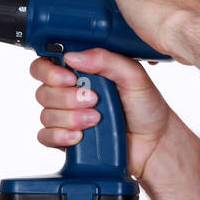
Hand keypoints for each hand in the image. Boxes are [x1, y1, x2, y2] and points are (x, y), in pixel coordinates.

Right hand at [31, 47, 193, 181]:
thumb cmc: (146, 108)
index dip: (50, 71)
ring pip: (46, 114)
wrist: (155, 143)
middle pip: (44, 91)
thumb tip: (73, 56)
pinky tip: (79, 136)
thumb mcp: (133, 76)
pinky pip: (46, 137)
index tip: (70, 78)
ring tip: (96, 119)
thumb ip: (107, 60)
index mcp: (83, 73)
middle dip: (67, 97)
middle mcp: (70, 93)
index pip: (47, 66)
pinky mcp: (67, 140)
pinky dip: (60, 136)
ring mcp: (67, 117)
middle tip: (93, 100)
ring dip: (70, 117)